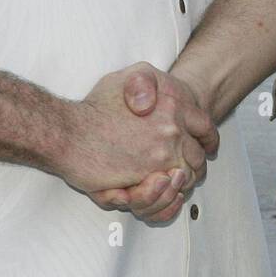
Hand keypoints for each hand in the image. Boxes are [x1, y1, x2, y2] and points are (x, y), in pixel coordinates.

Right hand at [58, 63, 216, 213]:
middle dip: (194, 164)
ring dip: (180, 184)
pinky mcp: (146, 180)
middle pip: (198, 157)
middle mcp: (172, 132)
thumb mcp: (129, 76)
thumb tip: (161, 100)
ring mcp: (161, 157)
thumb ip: (151, 82)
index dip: (207, 139)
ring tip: (168, 181)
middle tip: (183, 167)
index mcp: (174, 105)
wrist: (68, 133)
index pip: (205, 128)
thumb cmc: (95, 105)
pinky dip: (168, 199)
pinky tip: (158, 193)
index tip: (206, 146)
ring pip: (186, 179)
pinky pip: (169, 196)